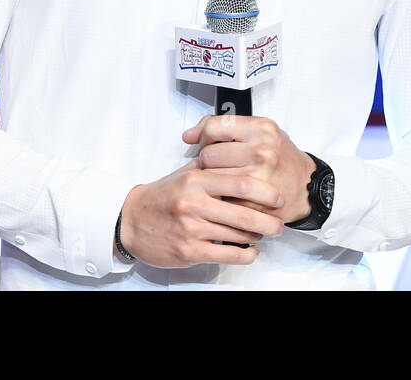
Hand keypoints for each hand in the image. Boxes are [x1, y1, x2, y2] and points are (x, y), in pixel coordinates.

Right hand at [115, 159, 286, 267]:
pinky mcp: (189, 251)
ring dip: (257, 237)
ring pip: (238, 235)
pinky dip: (245, 255)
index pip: (241, 182)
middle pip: (245, 212)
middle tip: (279, 223)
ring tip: (264, 235)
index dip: (266, 191)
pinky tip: (251, 252)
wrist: (131, 221)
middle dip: (269, 221)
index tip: (278, 197)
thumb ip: (212, 167)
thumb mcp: (185, 174)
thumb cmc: (162, 197)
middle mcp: (194, 202)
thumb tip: (241, 156)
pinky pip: (227, 254)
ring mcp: (191, 228)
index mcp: (196, 179)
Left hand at [182, 114, 315, 224]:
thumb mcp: (260, 131)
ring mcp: (258, 177)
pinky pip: (221, 197)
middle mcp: (261, 151)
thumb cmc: (281, 158)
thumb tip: (190, 135)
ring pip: (211, 178)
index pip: (213, 127)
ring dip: (213, 180)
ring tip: (226, 179)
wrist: (307, 186)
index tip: (207, 143)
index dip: (204, 137)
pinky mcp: (253, 201)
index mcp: (261, 129)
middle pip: (208, 155)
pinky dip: (221, 197)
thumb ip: (225, 127)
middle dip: (208, 161)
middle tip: (221, 165)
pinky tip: (232, 193)